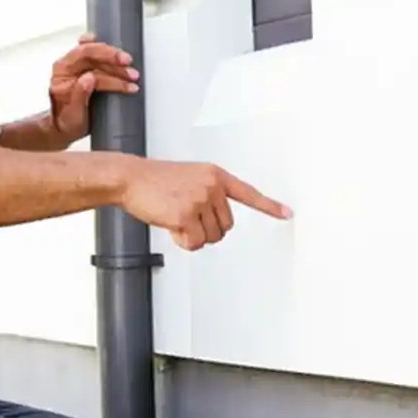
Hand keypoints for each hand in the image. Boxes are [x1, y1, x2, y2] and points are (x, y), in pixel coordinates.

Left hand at [48, 32, 139, 144]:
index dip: (106, 58)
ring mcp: (78, 65)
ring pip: (99, 55)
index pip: (84, 55)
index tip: (123, 67)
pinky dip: (111, 56)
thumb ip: (79, 96)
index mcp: (61, 70)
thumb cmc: (66, 122)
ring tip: (133, 74)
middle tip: (130, 68)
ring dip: (117, 63)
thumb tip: (90, 78)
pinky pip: (98, 56)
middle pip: (93, 51)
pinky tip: (119, 58)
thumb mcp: (73, 115)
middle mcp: (69, 64)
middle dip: (113, 57)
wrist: (65, 128)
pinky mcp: (87, 68)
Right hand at [113, 157, 291, 250]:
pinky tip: (170, 226)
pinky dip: (183, 242)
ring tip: (174, 217)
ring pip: (212, 237)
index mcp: (215, 175)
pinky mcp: (186, 215)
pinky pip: (195, 243)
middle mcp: (212, 186)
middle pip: (226, 226)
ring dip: (194, 236)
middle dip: (207, 229)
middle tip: (185, 217)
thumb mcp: (188, 178)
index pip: (248, 193)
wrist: (130, 178)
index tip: (287, 214)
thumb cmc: (154, 180)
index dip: (269, 206)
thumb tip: (215, 223)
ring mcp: (200, 200)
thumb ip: (207, 194)